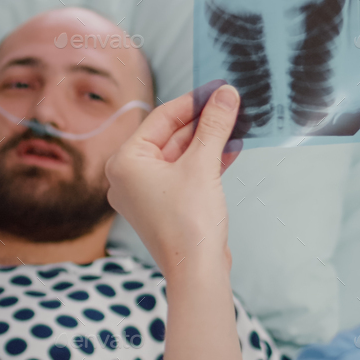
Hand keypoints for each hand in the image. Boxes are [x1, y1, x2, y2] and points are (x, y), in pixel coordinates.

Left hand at [105, 84, 240, 274]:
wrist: (197, 272)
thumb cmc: (189, 224)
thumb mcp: (203, 165)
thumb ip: (214, 126)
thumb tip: (225, 95)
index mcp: (125, 162)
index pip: (160, 118)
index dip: (192, 101)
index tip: (216, 88)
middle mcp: (129, 176)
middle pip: (170, 135)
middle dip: (202, 121)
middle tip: (229, 102)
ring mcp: (146, 193)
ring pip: (180, 155)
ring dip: (208, 140)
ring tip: (235, 121)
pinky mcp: (165, 205)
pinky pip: (184, 173)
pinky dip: (206, 161)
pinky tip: (231, 147)